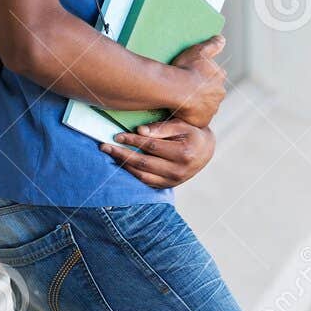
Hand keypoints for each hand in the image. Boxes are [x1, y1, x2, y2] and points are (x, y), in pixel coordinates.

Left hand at [100, 119, 214, 188]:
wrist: (206, 151)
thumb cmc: (192, 133)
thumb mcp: (182, 125)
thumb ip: (162, 127)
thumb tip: (139, 131)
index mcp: (183, 153)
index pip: (151, 147)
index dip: (132, 141)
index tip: (117, 135)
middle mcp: (178, 170)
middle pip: (143, 163)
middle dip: (122, 154)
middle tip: (104, 146)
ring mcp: (173, 181)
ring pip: (142, 175)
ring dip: (123, 165)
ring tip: (110, 154)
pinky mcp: (168, 186)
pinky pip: (145, 182)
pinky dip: (131, 174)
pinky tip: (120, 164)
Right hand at [169, 34, 226, 127]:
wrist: (177, 89)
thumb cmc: (187, 68)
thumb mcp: (199, 51)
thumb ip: (212, 45)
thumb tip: (222, 39)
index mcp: (220, 77)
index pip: (216, 77)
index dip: (206, 77)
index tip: (196, 76)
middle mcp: (219, 94)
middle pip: (212, 94)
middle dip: (204, 93)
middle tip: (189, 90)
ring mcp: (211, 109)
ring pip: (206, 107)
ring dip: (198, 105)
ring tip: (183, 102)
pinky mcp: (202, 122)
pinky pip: (197, 119)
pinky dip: (192, 116)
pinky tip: (182, 112)